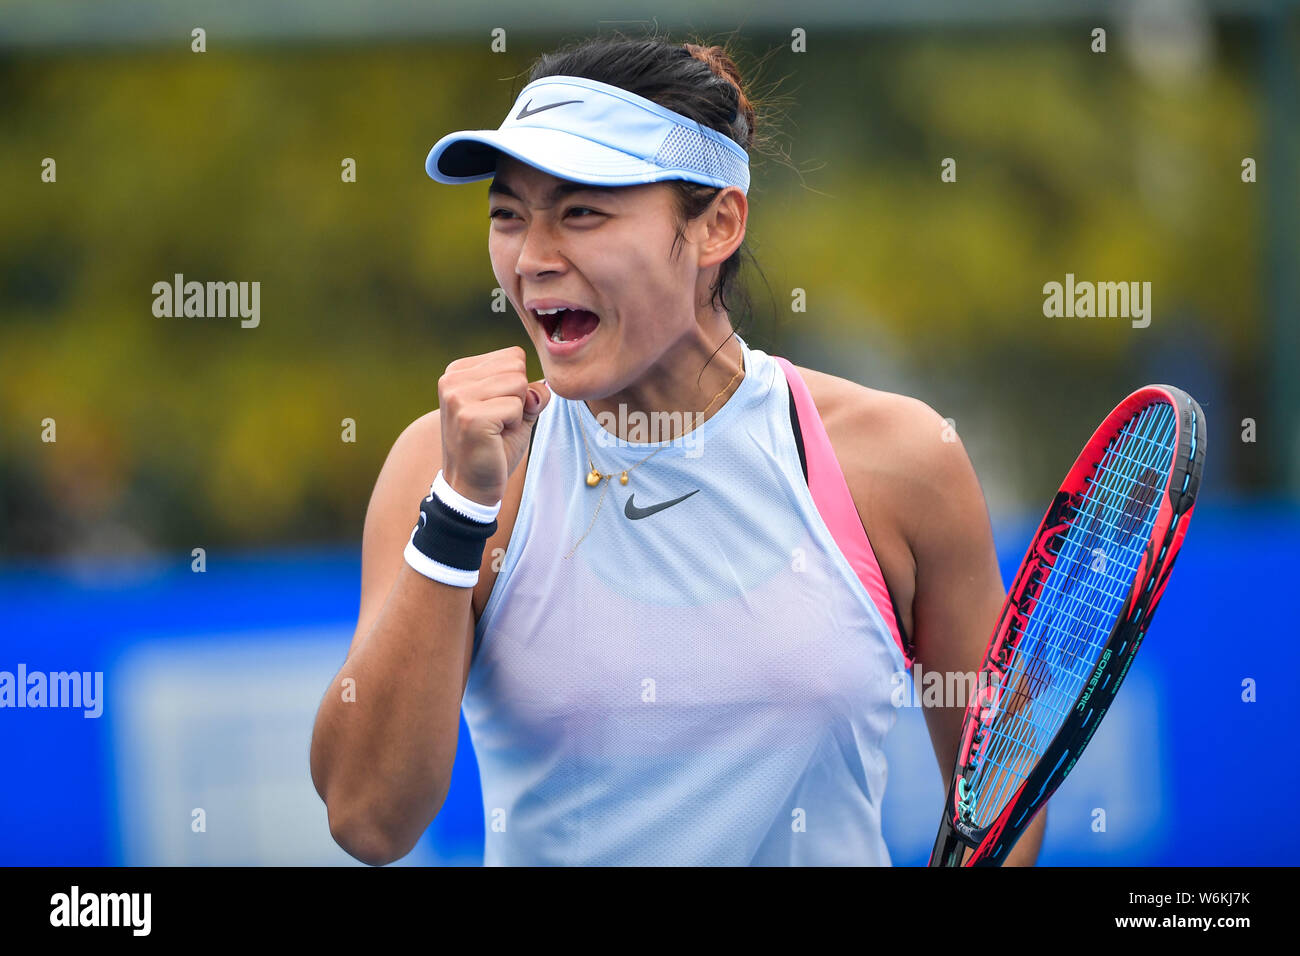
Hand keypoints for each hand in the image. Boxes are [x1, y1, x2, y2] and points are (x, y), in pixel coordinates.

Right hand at [437, 345, 549, 504]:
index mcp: (458, 371)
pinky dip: (516, 425)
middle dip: (519, 398)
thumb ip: (531, 391)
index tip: (498, 410)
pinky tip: (495, 438)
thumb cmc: (494, 446)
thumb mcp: (517, 410)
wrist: (472, 486)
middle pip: (517, 367)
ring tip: (497, 429)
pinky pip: (518, 407)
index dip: (518, 386)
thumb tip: (541, 386)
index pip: (513, 356)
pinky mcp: (470, 417)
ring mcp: (458, 397)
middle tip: (499, 423)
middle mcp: (452, 379)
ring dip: (517, 412)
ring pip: (519, 384)